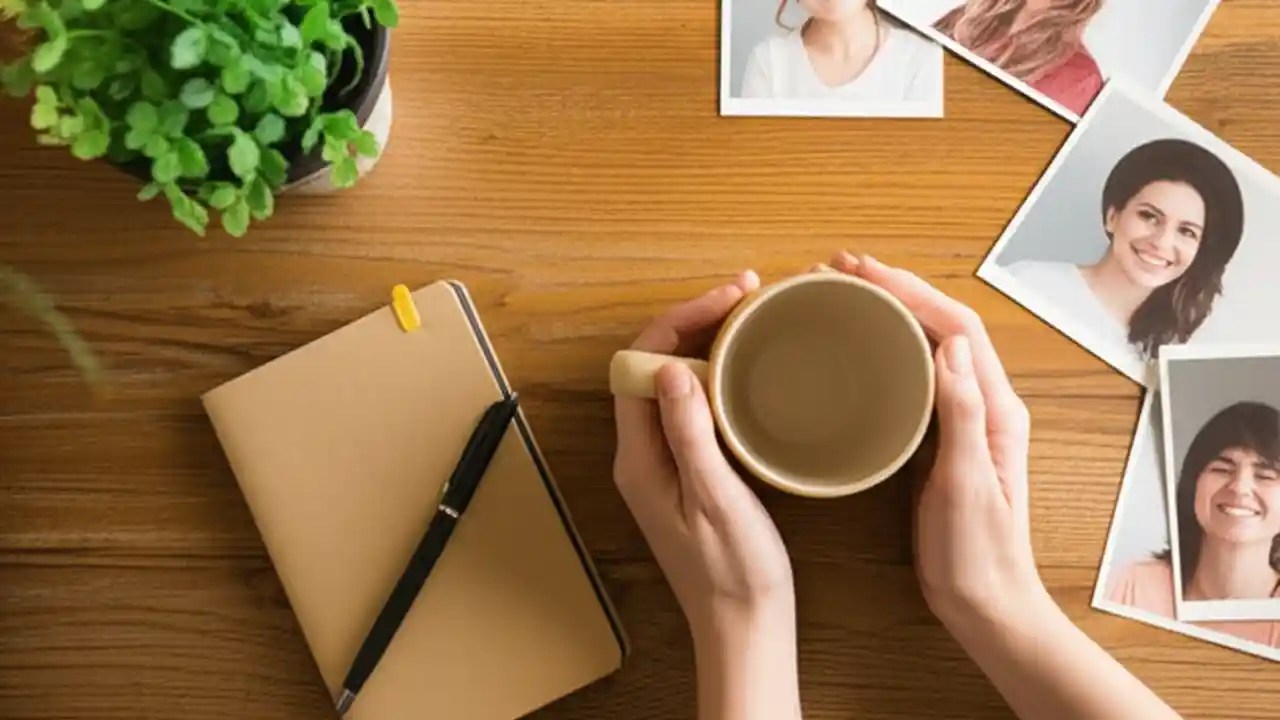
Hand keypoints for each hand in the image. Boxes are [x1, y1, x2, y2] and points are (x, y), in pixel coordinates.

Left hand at [613, 271, 800, 719]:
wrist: (744, 626)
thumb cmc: (733, 572)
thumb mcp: (715, 497)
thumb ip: (690, 433)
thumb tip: (672, 367)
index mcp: (639, 457)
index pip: (641, 364)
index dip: (679, 320)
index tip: (728, 297)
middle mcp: (642, 455)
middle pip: (653, 366)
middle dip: (694, 321)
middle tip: (747, 295)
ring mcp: (664, 462)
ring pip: (674, 382)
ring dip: (705, 343)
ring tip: (749, 315)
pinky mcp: (688, 471)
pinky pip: (692, 406)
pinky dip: (716, 375)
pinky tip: (747, 368)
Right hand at [826, 252, 1048, 625]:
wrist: (986, 603)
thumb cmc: (977, 554)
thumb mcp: (966, 485)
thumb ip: (963, 415)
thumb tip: (950, 345)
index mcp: (996, 408)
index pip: (956, 327)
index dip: (911, 291)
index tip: (864, 271)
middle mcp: (984, 404)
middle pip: (942, 325)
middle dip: (896, 289)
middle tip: (841, 269)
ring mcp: (962, 420)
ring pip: (927, 346)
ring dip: (890, 311)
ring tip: (844, 293)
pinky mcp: (940, 440)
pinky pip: (914, 378)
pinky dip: (886, 350)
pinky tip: (858, 349)